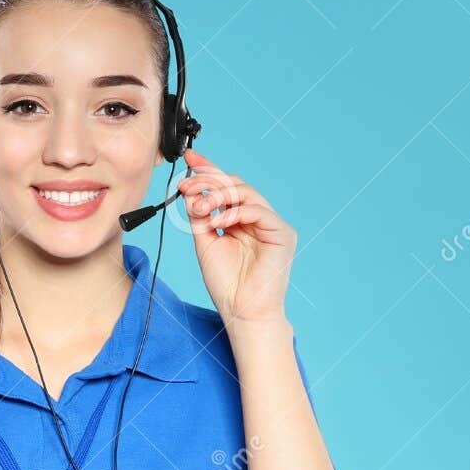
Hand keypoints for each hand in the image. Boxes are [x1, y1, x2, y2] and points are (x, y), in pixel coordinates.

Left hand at [174, 147, 294, 328]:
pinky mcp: (282, 233)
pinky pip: (258, 210)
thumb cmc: (226, 283)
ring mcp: (271, 224)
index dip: (208, 170)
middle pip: (235, 185)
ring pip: (246, 193)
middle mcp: (256, 219)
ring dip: (218, 195)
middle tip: (187, 184)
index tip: (189, 159)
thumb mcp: (204, 242)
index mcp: (238, 220)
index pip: (225, 188)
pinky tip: (219, 220)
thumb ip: (200, 216)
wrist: (241, 311)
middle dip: (208, 180)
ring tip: (199, 206)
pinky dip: (235, 211)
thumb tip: (190, 190)